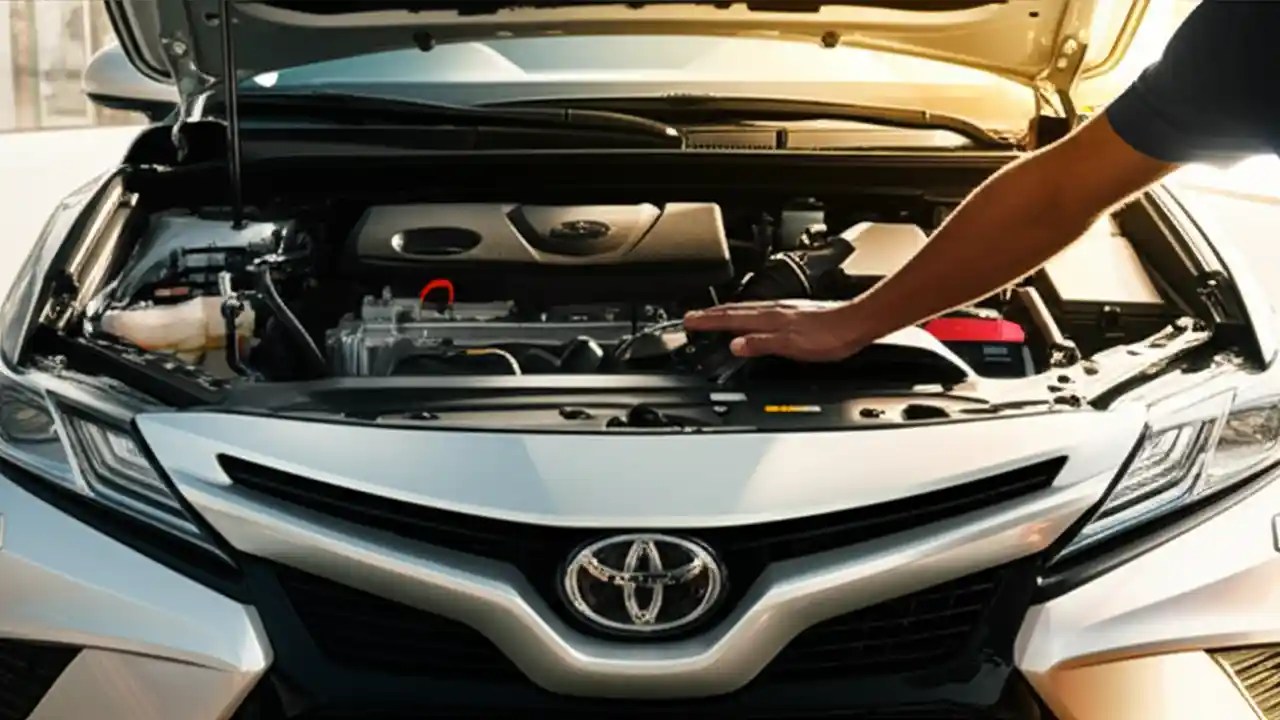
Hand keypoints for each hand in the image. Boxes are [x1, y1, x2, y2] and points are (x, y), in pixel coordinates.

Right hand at [682, 300, 869, 361]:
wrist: (856, 324)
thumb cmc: (830, 336)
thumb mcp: (791, 346)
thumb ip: (761, 344)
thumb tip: (735, 345)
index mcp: (770, 318)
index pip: (731, 319)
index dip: (708, 321)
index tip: (689, 321)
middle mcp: (775, 310)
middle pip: (735, 311)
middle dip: (712, 314)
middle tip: (693, 316)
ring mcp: (785, 310)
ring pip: (748, 310)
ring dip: (727, 313)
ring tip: (715, 315)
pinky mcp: (795, 314)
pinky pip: (761, 312)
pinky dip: (747, 315)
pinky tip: (752, 318)